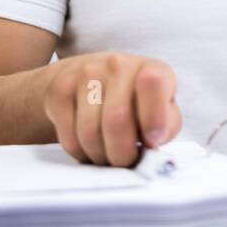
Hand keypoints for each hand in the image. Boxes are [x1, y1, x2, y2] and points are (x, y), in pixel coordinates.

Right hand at [43, 52, 182, 165]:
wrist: (91, 79)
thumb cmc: (135, 102)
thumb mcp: (163, 110)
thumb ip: (166, 126)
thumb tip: (152, 142)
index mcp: (152, 69)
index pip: (153, 83)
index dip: (152, 120)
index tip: (150, 141)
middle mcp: (119, 65)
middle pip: (116, 121)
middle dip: (121, 154)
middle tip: (124, 160)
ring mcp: (86, 73)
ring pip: (89, 133)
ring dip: (99, 156)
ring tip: (107, 154)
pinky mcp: (60, 88)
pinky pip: (68, 136)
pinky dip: (80, 152)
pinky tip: (89, 146)